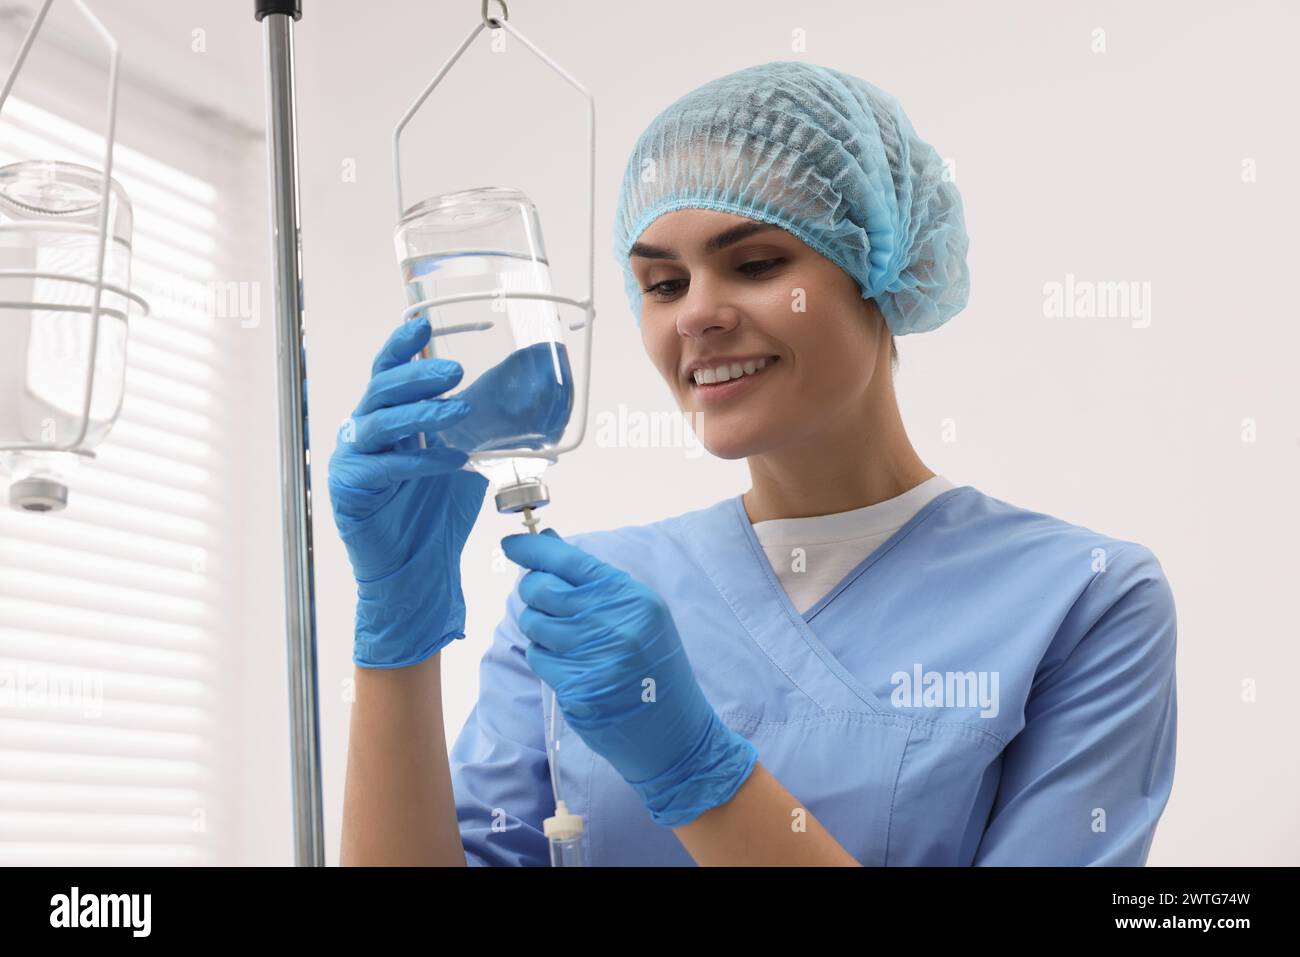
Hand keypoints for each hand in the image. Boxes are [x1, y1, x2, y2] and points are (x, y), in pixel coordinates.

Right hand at [328, 317, 488, 667]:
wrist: (417, 569)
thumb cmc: (436, 513)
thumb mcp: (462, 459)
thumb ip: (473, 430)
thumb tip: (517, 397)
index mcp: (388, 419)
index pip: (389, 372)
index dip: (402, 346)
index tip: (420, 321)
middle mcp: (364, 433)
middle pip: (381, 390)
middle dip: (417, 375)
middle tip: (455, 369)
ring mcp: (353, 461)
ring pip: (379, 424)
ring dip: (421, 413)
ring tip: (460, 409)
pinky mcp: (350, 491)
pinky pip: (384, 469)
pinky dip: (419, 463)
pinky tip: (451, 461)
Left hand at [501, 528, 757, 826]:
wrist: (675, 733)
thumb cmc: (654, 667)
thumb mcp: (638, 614)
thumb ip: (593, 581)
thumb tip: (548, 541)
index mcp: (631, 597)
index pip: (571, 561)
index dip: (534, 550)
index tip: (510, 544)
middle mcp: (613, 621)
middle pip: (542, 590)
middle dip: (533, 592)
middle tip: (545, 602)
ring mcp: (593, 655)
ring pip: (534, 624)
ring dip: (540, 629)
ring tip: (567, 640)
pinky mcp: (576, 686)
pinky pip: (538, 657)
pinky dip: (545, 658)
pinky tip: (571, 666)